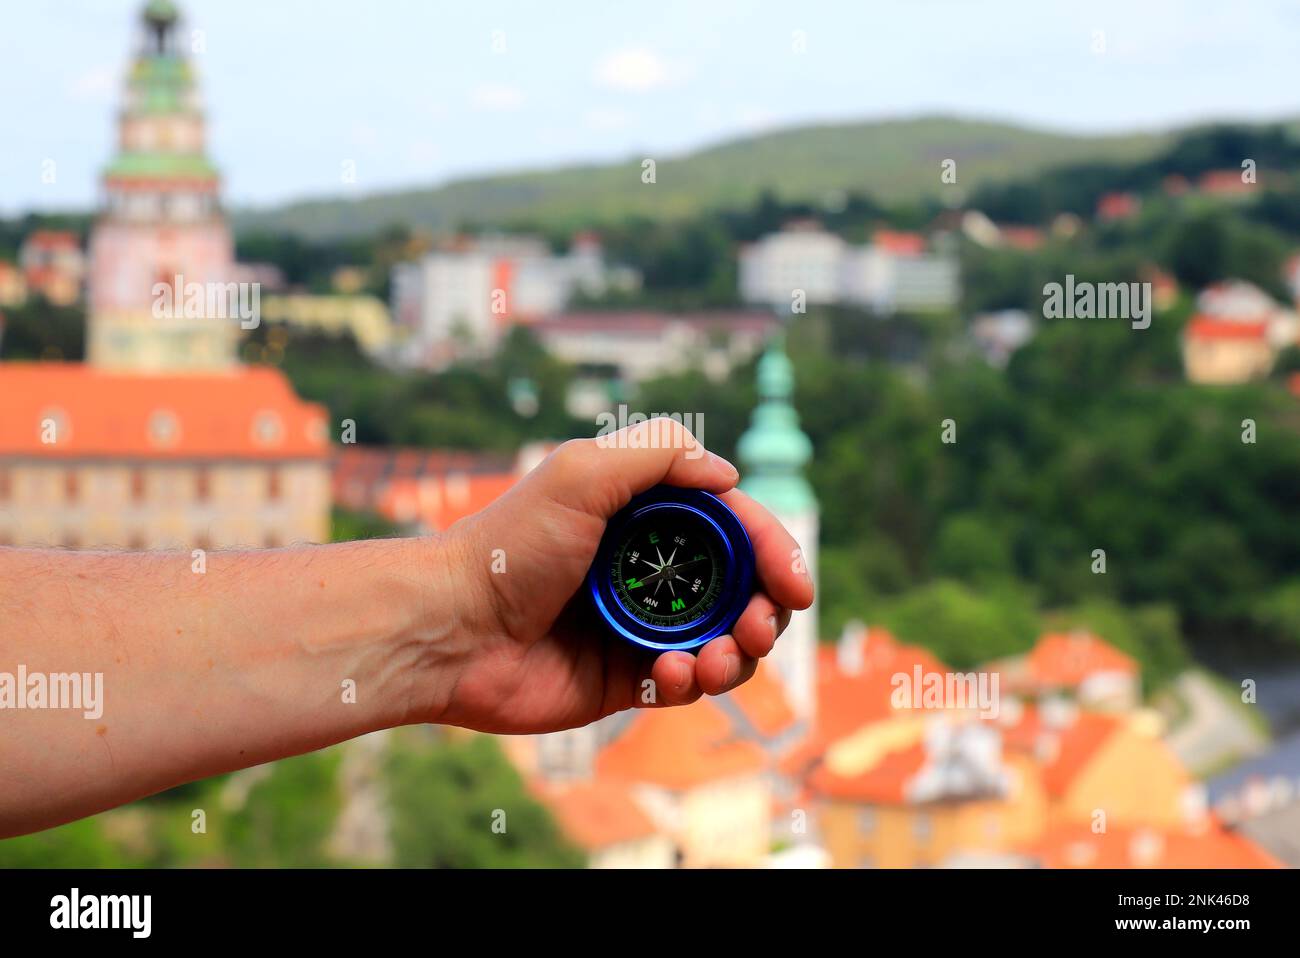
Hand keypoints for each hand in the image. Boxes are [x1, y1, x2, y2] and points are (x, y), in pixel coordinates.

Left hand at [428, 419, 813, 733]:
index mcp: (647, 518)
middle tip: (761, 626)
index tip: (794, 584)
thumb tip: (729, 476)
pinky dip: (690, 680)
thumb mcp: (581, 473)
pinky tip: (664, 673)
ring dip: (739, 654)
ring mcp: (642, 627)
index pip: (735, 529)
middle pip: (743, 590)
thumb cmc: (510, 546)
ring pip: (726, 643)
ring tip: (718, 657)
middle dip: (768, 611)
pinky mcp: (627, 680)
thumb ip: (659, 455)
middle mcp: (651, 571)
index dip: (774, 552)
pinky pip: (685, 684)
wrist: (450, 630)